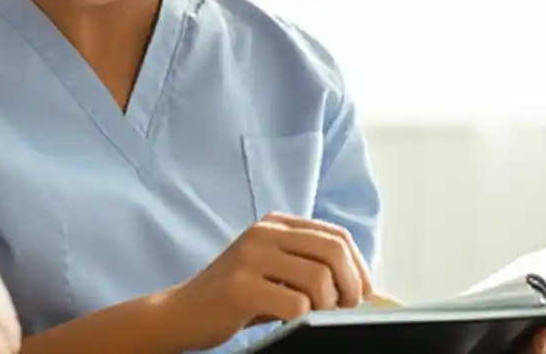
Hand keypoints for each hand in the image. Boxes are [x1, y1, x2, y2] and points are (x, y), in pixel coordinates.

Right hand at [159, 212, 372, 350]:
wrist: (182, 313)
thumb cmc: (237, 297)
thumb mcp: (274, 269)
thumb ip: (309, 266)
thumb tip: (362, 286)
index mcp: (275, 223)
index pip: (336, 235)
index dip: (358, 266)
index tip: (363, 294)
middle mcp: (263, 232)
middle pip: (333, 251)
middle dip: (350, 285)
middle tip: (346, 310)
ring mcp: (250, 257)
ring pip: (318, 279)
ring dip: (327, 306)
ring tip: (315, 317)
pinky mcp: (240, 286)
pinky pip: (295, 304)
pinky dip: (302, 318)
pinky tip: (288, 322)